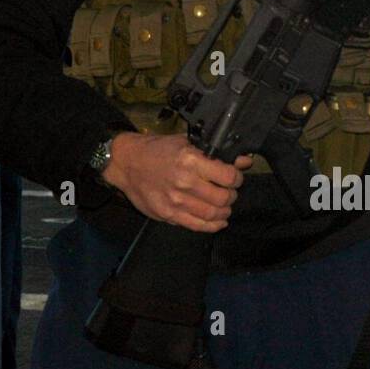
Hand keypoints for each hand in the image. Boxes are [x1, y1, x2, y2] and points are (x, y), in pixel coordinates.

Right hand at [102, 132, 252, 232]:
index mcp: (190, 160)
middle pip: (223, 198)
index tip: (235, 177)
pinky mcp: (168, 214)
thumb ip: (214, 153)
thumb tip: (243, 161)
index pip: (228, 176)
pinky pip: (197, 226)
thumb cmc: (156, 149)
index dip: (237, 178)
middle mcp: (184, 182)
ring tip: (223, 205)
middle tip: (229, 191)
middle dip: (232, 195)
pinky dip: (213, 225)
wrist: (126, 162)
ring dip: (224, 211)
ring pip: (213, 214)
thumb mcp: (185, 143)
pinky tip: (218, 221)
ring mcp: (176, 201)